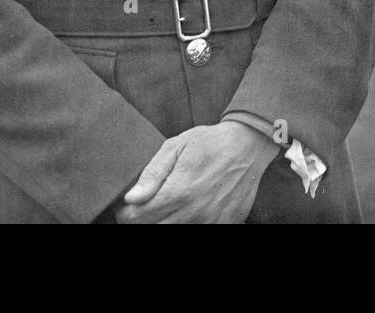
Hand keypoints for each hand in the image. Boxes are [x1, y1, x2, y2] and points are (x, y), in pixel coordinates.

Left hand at [115, 120, 280, 223]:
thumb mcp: (177, 146)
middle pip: (153, 228)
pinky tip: (189, 208)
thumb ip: (153, 173)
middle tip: (148, 204)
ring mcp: (210, 221)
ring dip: (165, 221)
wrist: (248, 145)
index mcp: (179, 192)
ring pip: (173, 231)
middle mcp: (193, 212)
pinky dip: (188, 221)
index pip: (137, 217)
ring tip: (170, 203)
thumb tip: (132, 198)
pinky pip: (197, 230)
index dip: (126, 212)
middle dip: (144, 218)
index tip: (127, 205)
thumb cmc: (210, 142)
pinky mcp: (223, 224)